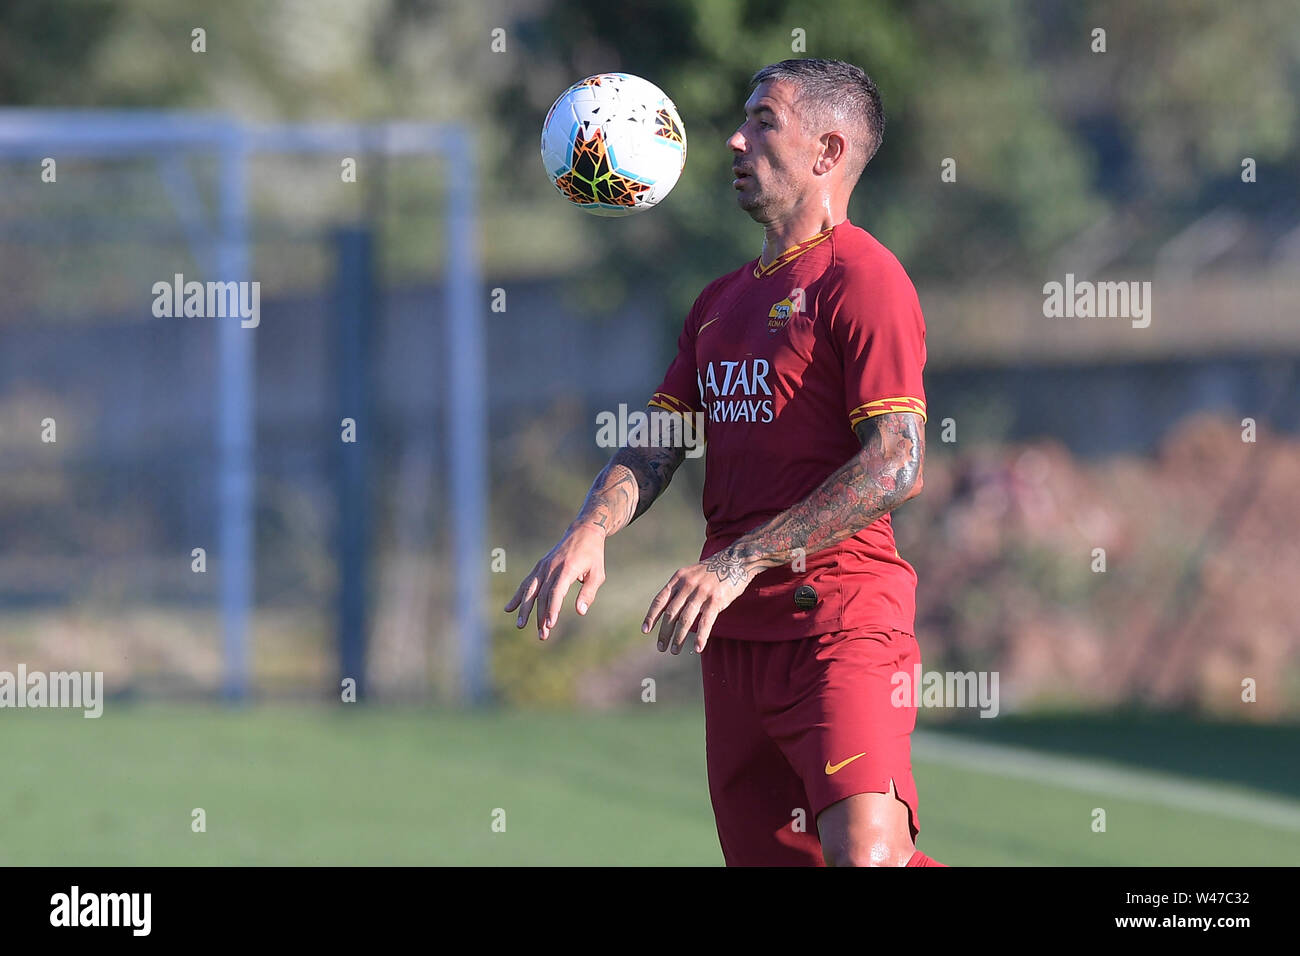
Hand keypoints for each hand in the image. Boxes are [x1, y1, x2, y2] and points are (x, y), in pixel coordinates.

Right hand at [505, 525, 606, 640]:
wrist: (583, 532)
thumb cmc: (593, 556)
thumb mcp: (597, 574)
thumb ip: (588, 593)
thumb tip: (580, 612)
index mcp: (566, 569)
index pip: (556, 592)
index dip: (552, 609)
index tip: (550, 625)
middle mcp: (551, 568)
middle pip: (542, 595)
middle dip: (540, 616)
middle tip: (542, 635)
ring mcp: (543, 567)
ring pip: (530, 590)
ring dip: (525, 609)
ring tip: (520, 625)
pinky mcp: (539, 567)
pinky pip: (526, 583)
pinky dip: (518, 596)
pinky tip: (509, 609)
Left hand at [642, 553, 751, 654]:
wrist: (736, 561)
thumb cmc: (711, 572)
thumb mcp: (690, 575)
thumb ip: (679, 589)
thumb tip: (667, 611)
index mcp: (678, 578)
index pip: (660, 600)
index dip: (652, 616)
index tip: (645, 630)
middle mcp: (687, 585)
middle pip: (671, 613)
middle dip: (664, 632)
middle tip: (661, 647)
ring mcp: (702, 592)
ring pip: (685, 620)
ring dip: (678, 638)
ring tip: (674, 651)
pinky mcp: (716, 600)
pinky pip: (706, 622)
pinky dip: (701, 637)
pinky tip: (697, 648)